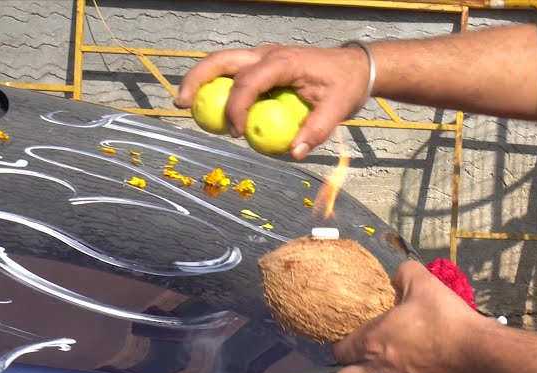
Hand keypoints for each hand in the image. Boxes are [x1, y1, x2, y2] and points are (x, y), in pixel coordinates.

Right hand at [176, 44, 370, 159]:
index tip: (237, 133)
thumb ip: (316, 131)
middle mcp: (267, 54)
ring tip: (185, 103)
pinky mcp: (263, 64)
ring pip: (222, 62)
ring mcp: (262, 56)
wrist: (355, 67)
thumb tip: (294, 154)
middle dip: (198, 80)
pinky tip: (211, 105)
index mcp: (284, 62)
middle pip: (222, 61)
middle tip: (181, 104)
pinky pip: (234, 72)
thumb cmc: (346, 85)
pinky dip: (218, 85)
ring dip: (201, 79)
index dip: (237, 107)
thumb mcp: (338, 110)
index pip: (249, 81)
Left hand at [332, 261, 492, 372]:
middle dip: (345, 371)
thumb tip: (398, 275)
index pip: (339, 350)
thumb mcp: (424, 282)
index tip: (349, 333)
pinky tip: (419, 357)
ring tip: (393, 353)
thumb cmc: (444, 317)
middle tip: (359, 356)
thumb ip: (405, 273)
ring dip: (376, 372)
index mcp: (373, 342)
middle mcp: (379, 368)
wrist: (478, 352)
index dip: (340, 342)